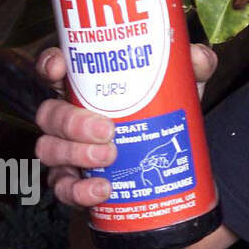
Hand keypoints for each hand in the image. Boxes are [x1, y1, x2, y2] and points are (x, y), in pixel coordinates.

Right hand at [33, 44, 217, 210]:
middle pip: (49, 114)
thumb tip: (199, 57)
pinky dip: (79, 191)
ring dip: (76, 154)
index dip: (49, 65)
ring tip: (110, 156)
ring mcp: (67, 150)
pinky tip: (102, 188)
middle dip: (72, 122)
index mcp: (86, 86)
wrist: (170, 163)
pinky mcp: (73, 182)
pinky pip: (63, 188)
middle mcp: (69, 116)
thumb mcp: (182, 87)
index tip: (59, 68)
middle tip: (107, 130)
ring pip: (49, 149)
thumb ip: (194, 67)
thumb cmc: (164, 112)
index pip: (55, 68)